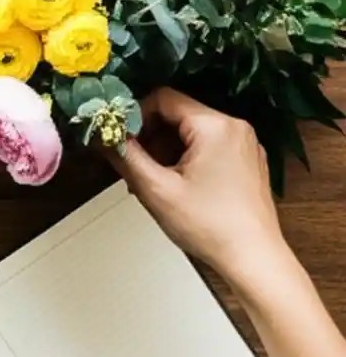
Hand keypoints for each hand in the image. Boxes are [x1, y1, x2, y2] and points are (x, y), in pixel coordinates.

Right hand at [107, 88, 287, 278]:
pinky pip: (209, 147)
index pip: (163, 98)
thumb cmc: (210, 225)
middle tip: (132, 165)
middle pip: (178, 115)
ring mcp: (245, 144)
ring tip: (152, 180)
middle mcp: (235, 127)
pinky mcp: (247, 161)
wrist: (253, 257)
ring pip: (192, 132)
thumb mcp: (156, 189)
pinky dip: (186, 159)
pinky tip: (176, 186)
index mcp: (215, 126)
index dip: (134, 116)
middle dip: (150, 137)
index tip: (119, 139)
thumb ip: (125, 156)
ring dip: (166, 150)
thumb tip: (103, 136)